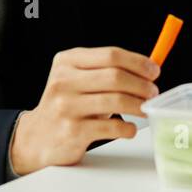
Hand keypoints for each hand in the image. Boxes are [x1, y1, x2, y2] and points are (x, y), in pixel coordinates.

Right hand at [9, 46, 160, 175]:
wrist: (37, 137)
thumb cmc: (68, 105)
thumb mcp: (79, 79)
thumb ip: (107, 70)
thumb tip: (149, 67)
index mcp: (67, 61)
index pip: (110, 55)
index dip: (138, 62)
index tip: (154, 71)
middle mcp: (63, 81)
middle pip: (115, 76)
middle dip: (141, 84)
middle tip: (152, 92)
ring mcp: (66, 106)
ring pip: (116, 100)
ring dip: (138, 105)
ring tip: (145, 109)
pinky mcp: (72, 131)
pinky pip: (111, 127)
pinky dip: (128, 128)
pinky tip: (130, 129)